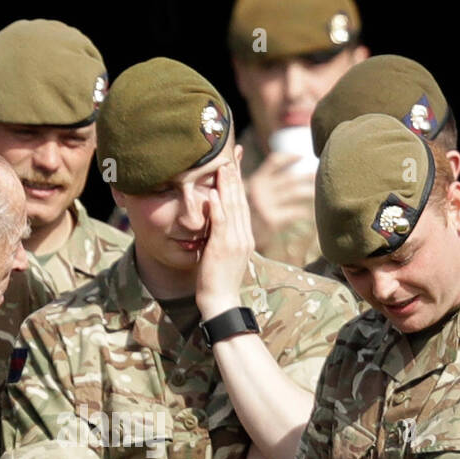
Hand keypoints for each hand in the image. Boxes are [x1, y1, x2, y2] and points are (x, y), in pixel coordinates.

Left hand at [195, 162, 255, 319]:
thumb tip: (216, 225)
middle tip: (230, 156)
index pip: (242, 205)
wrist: (221, 302)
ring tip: (223, 165)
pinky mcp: (224, 248)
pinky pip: (222, 223)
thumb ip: (222, 238)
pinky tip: (216, 192)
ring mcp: (235, 242)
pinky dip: (219, 206)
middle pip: (240, 201)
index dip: (238, 184)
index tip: (234, 165)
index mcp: (244, 237)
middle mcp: (243, 236)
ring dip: (228, 186)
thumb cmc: (218, 281)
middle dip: (235, 177)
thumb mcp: (223, 255)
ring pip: (233, 208)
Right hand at [245, 152, 315, 253]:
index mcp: (255, 181)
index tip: (302, 157)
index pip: (274, 162)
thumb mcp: (244, 194)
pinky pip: (295, 211)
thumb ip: (253, 180)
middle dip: (306, 176)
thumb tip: (249, 153)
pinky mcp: (272, 219)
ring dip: (309, 191)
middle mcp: (260, 190)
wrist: (236, 240)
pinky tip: (312, 214)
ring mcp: (266, 204)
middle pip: (289, 178)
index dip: (289, 158)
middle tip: (319, 175)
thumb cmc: (245, 217)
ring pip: (295, 192)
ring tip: (319, 193)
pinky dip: (306, 212)